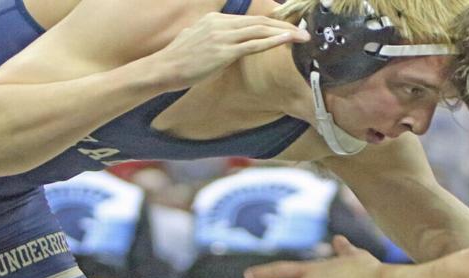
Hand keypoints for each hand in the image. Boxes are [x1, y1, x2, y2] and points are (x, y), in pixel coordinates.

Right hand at [148, 14, 307, 90]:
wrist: (165, 68)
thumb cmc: (181, 60)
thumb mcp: (198, 39)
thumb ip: (215, 36)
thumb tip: (227, 42)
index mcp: (216, 19)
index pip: (251, 19)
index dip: (273, 24)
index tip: (289, 28)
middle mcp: (220, 23)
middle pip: (260, 21)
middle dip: (285, 26)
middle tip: (304, 31)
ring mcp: (222, 36)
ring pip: (260, 30)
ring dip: (284, 33)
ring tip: (302, 37)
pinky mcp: (223, 51)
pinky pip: (253, 44)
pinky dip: (272, 42)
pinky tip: (286, 41)